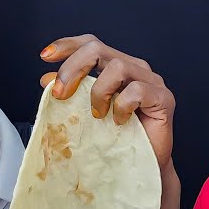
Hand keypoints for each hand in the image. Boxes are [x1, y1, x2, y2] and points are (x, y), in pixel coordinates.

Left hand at [39, 35, 174, 167]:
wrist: (142, 165)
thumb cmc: (116, 139)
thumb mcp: (84, 113)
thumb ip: (69, 93)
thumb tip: (46, 78)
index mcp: (116, 66)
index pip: (90, 43)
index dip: (67, 45)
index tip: (45, 58)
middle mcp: (134, 67)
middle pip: (98, 48)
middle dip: (72, 69)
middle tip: (60, 94)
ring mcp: (152, 81)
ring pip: (118, 66)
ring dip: (99, 91)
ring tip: (97, 114)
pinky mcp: (164, 98)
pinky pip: (137, 90)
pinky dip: (122, 105)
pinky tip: (119, 121)